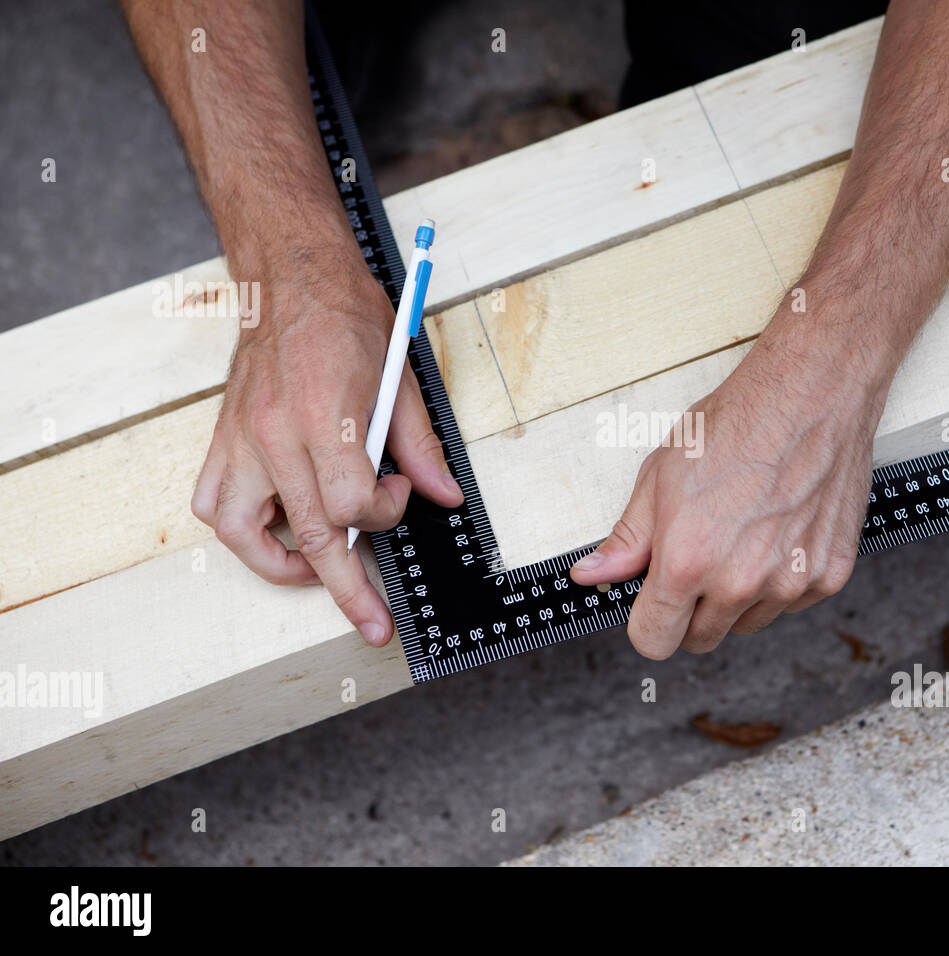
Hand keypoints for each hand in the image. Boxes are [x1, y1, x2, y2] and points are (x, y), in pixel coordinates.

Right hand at [191, 261, 462, 645]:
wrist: (291, 272)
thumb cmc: (346, 313)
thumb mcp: (401, 375)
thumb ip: (419, 444)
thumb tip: (442, 495)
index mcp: (326, 417)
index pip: (353, 504)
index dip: (387, 514)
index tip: (401, 494)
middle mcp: (276, 434)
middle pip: (309, 535)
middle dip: (348, 588)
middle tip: (372, 624)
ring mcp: (243, 437)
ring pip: (241, 530)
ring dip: (278, 564)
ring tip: (312, 574)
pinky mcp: (225, 435)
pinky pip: (213, 501)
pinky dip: (239, 527)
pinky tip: (274, 527)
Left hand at [570, 303, 892, 657]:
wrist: (811, 396)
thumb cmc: (737, 425)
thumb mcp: (660, 475)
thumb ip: (628, 538)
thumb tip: (593, 575)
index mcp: (687, 561)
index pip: (654, 642)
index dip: (648, 623)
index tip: (652, 605)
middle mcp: (740, 582)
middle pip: (701, 638)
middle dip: (691, 609)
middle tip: (699, 556)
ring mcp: (790, 583)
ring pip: (747, 623)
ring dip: (738, 597)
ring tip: (742, 536)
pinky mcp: (828, 575)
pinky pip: (791, 603)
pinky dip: (780, 580)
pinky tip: (777, 533)